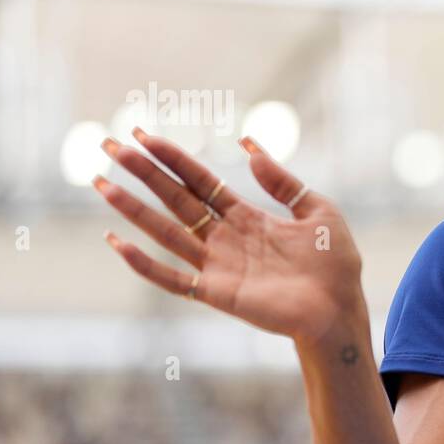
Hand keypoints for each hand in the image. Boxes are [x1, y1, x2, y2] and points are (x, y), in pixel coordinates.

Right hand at [93, 128, 365, 344]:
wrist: (341, 309)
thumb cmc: (335, 265)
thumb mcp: (318, 210)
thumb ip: (284, 181)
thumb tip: (250, 146)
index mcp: (247, 217)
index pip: (200, 180)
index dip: (172, 158)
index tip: (144, 135)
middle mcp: (225, 238)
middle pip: (175, 198)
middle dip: (143, 172)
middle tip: (109, 146)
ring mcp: (218, 265)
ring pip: (165, 232)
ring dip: (132, 210)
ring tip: (102, 184)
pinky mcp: (217, 292)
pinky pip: (171, 279)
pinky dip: (143, 264)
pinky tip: (117, 243)